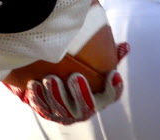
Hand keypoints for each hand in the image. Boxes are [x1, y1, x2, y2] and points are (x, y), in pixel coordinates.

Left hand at [7, 42, 128, 124]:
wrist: (54, 83)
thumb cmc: (80, 72)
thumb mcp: (94, 63)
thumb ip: (110, 55)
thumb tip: (125, 46)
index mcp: (99, 99)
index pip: (112, 96)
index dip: (114, 88)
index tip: (113, 74)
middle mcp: (84, 110)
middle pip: (86, 108)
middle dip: (81, 94)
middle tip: (75, 76)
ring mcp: (65, 114)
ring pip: (62, 110)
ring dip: (56, 95)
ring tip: (51, 78)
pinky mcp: (48, 113)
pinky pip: (42, 108)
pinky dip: (38, 97)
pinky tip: (34, 84)